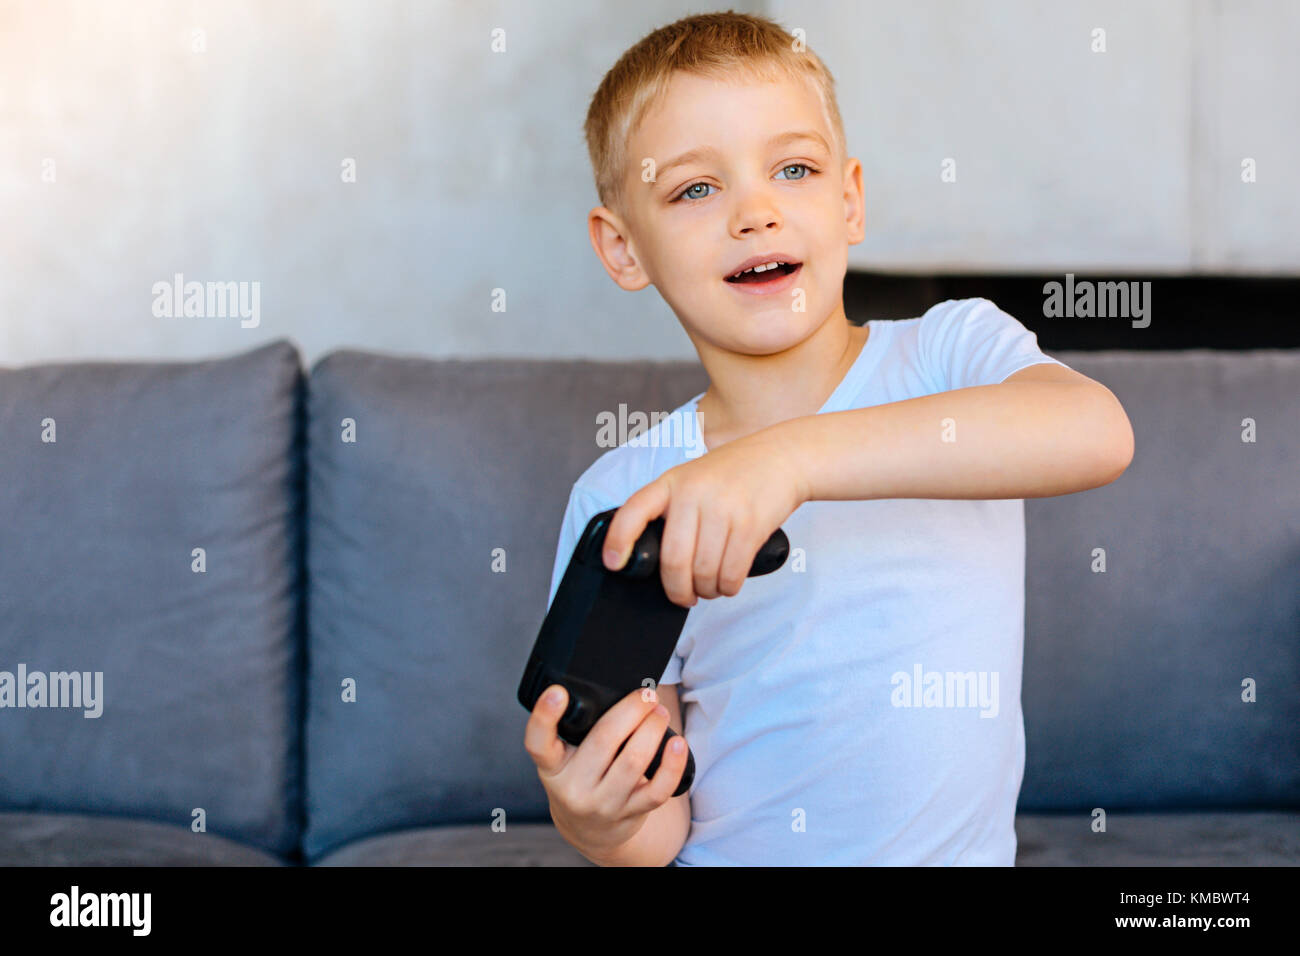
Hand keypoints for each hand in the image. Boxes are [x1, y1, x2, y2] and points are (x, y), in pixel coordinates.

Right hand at [524, 684, 689, 859]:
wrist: (589, 830)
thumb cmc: (581, 779)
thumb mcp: (564, 757)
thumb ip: (576, 728)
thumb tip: (617, 688)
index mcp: (552, 766)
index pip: (538, 743)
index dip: (544, 717)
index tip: (557, 692)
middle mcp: (573, 787)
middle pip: (602, 741)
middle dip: (630, 710)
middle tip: (646, 695)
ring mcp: (602, 804)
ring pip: (632, 762)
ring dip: (652, 730)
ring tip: (659, 713)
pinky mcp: (630, 814)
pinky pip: (657, 790)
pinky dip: (672, 764)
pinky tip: (678, 744)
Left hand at [601, 426, 806, 606]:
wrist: (783, 457)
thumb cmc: (735, 473)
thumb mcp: (694, 477)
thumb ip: (674, 507)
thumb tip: (657, 557)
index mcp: (672, 482)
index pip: (634, 511)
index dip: (618, 540)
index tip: (614, 563)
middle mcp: (694, 493)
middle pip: (674, 560)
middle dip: (677, 590)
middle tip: (684, 597)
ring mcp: (723, 509)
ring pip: (704, 573)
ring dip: (707, 590)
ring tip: (711, 587)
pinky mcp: (750, 525)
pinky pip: (731, 573)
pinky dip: (728, 587)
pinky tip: (728, 583)